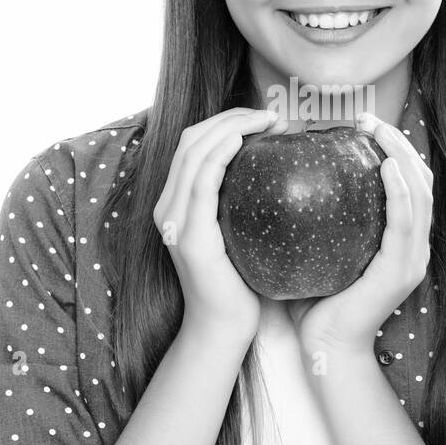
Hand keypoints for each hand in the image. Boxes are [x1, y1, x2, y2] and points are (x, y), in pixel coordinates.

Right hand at [153, 106, 289, 344]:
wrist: (222, 329)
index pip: (192, 144)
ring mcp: (175, 221)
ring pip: (195, 151)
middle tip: (273, 115)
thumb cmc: (239, 284)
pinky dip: (223, 152)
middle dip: (232, 117)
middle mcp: (167, 207)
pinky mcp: (190, 236)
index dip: (225, 121)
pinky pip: (202, 181)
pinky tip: (247, 142)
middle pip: (191, 139)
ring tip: (270, 122)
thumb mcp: (237, 233)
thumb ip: (241, 203)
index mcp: (174, 204)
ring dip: (233, 127)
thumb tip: (278, 171)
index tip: (265, 119)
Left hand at [295, 110, 434, 352]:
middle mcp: (414, 247)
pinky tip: (385, 166)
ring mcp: (412, 258)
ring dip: (402, 156)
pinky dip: (400, 190)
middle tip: (370, 119)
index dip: (394, 151)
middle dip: (400, 144)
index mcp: (399, 242)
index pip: (407, 186)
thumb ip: (316, 219)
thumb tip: (286, 177)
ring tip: (380, 130)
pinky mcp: (402, 269)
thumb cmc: (315, 302)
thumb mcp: (320, 250)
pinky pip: (406, 220)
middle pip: (421, 181)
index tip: (365, 126)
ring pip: (420, 194)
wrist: (325, 346)